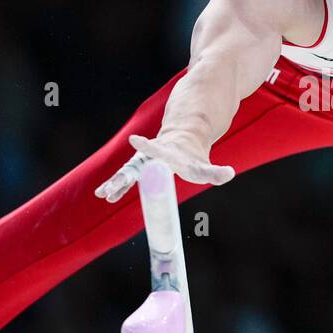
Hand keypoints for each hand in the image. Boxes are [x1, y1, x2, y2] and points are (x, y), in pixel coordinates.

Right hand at [94, 131, 234, 202]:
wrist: (183, 136)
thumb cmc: (193, 155)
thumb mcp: (203, 164)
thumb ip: (214, 172)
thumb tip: (229, 174)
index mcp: (168, 152)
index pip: (159, 151)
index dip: (149, 147)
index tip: (135, 140)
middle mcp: (151, 156)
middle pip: (135, 167)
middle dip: (123, 177)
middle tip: (111, 187)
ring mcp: (143, 162)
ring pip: (126, 172)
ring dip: (116, 183)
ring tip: (103, 195)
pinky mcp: (138, 169)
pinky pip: (125, 179)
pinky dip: (116, 186)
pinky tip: (105, 196)